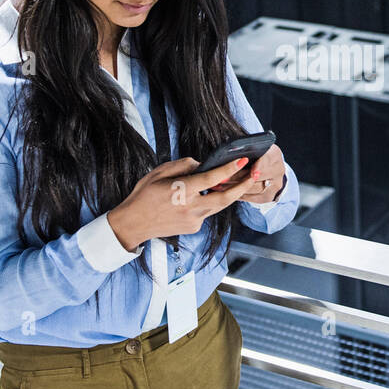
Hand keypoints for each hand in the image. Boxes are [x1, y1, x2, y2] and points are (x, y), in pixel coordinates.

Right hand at [105, 156, 261, 249]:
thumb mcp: (159, 172)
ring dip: (230, 193)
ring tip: (240, 180)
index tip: (242, 161)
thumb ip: (183, 166)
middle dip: (243, 186)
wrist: (133, 224)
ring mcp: (194, 220)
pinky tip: (202, 196)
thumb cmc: (144, 195)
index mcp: (181, 191)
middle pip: (225, 198)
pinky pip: (207, 211)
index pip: (211, 179)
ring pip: (219, 205)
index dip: (229, 169)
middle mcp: (191, 208)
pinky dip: (208, 202)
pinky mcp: (194, 227)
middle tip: (254, 174)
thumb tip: (202, 164)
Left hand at [214, 144, 285, 203]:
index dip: (256, 163)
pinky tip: (226, 191)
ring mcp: (276, 185)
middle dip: (238, 176)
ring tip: (220, 185)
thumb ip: (244, 148)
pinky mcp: (269, 196)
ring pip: (254, 188)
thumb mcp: (253, 148)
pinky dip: (238, 195)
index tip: (243, 164)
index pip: (267, 158)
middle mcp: (278, 170)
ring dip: (235, 187)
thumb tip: (230, 149)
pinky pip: (252, 197)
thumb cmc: (256, 156)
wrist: (269, 171)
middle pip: (259, 176)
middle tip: (222, 178)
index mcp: (275, 154)